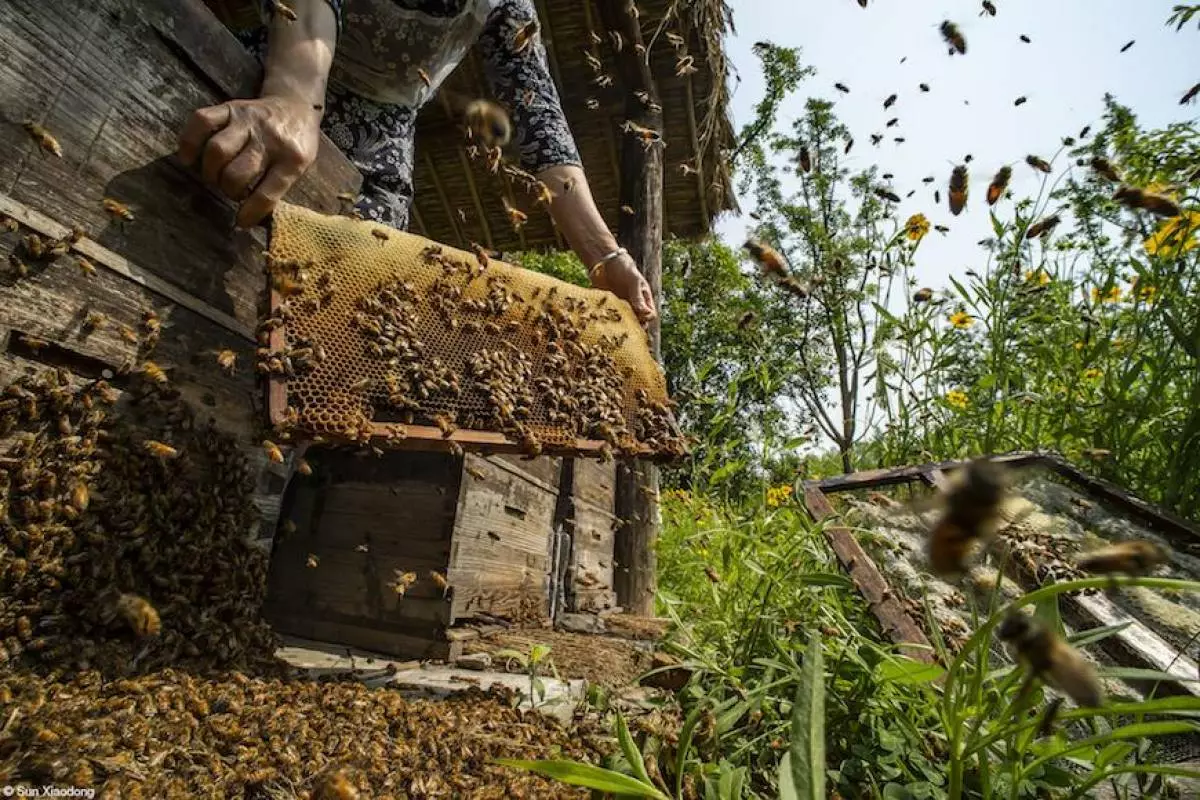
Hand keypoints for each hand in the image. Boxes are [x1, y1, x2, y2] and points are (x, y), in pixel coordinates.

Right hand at [177, 95, 321, 227]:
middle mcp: (269, 139)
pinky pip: (201, 121)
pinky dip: (189, 142)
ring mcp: (248, 121)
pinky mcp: (230, 107)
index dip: (250, 212)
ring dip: (210, 172)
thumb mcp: (301, 167)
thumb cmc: (296, 144)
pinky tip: (189, 158)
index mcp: (293, 159)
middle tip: (231, 191)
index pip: (268, 192)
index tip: (241, 221)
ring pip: (217, 150)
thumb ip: (278, 187)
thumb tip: (249, 216)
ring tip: (215, 177)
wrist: (296, 105)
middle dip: (228, 190)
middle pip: (236, 172)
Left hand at [593, 253, 656, 323]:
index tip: (639, 316)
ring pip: (625, 323)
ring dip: (621, 327)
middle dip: (634, 327)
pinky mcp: (609, 309)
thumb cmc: (624, 269)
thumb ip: (638, 297)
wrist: (606, 263)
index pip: (650, 315)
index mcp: (644, 300)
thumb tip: (646, 313)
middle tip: (627, 327)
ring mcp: (622, 308)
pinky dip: (609, 322)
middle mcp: (634, 307)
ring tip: (616, 326)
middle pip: (638, 323)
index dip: (646, 318)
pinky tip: (605, 320)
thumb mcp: (633, 281)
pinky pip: (611, 319)